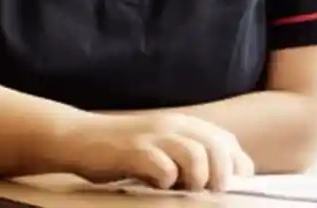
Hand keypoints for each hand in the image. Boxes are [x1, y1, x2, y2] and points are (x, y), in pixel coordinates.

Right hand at [56, 113, 254, 191]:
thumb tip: (219, 179)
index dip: (236, 163)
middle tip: (213, 191)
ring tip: (189, 189)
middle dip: (222, 173)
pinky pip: (162, 167)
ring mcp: (153, 137)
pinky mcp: (133, 151)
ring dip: (198, 177)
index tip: (234, 183)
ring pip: (195, 155)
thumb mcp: (161, 146)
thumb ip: (187, 156)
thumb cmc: (123, 150)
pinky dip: (167, 180)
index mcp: (183, 125)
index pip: (225, 140)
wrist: (79, 137)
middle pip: (216, 146)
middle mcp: (172, 126)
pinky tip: (159, 184)